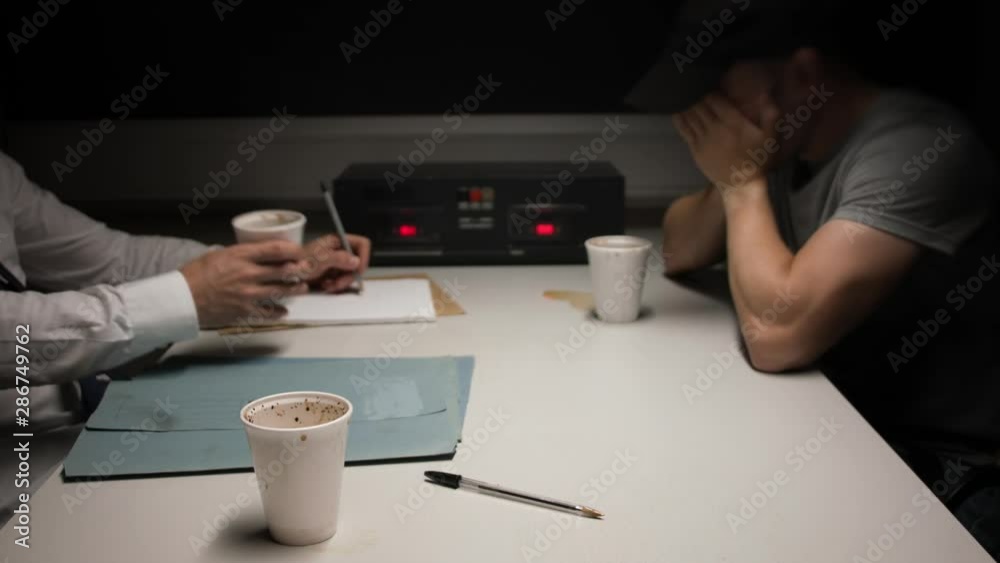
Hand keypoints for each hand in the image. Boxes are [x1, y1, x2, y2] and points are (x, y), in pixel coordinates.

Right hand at [180, 240, 309, 327]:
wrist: (182, 300)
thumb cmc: (194, 275)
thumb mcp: (217, 255)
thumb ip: (240, 254)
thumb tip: (256, 254)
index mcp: (240, 256)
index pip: (275, 249)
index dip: (293, 250)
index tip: (300, 251)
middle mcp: (248, 274)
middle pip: (284, 270)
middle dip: (300, 270)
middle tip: (307, 270)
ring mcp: (248, 294)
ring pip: (281, 291)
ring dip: (295, 290)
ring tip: (301, 288)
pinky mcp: (245, 311)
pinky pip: (269, 312)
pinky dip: (279, 312)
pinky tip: (284, 311)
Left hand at [299, 234, 371, 292]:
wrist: (286, 273)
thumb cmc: (298, 262)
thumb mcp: (319, 259)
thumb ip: (339, 258)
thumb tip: (356, 261)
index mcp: (338, 241)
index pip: (363, 244)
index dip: (364, 257)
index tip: (357, 270)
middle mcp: (340, 250)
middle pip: (358, 263)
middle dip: (349, 276)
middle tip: (337, 283)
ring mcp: (337, 262)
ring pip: (351, 274)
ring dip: (341, 283)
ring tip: (328, 284)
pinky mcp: (334, 272)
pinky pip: (343, 281)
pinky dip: (336, 286)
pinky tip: (326, 285)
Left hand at [672, 93, 781, 190]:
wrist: (741, 184)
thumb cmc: (757, 159)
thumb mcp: (770, 136)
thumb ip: (770, 114)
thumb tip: (765, 93)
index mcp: (733, 122)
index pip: (714, 99)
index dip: (712, 92)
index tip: (714, 92)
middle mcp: (716, 128)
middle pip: (700, 105)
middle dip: (699, 98)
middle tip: (701, 97)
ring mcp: (703, 140)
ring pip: (690, 115)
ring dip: (689, 107)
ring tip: (690, 102)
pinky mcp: (695, 150)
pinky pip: (684, 130)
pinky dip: (681, 119)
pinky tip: (679, 112)